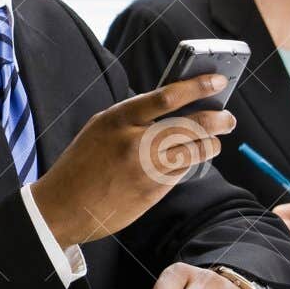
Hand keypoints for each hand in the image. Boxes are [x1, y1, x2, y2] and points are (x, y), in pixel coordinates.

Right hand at [29, 74, 234, 246]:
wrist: (61, 207)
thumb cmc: (81, 165)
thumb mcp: (99, 130)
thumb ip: (132, 118)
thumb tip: (173, 106)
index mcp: (117, 119)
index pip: (166, 96)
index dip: (197, 87)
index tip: (217, 81)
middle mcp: (133, 142)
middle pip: (190, 125)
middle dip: (217, 120)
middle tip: (228, 118)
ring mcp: (144, 168)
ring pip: (193, 151)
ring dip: (210, 144)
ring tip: (214, 141)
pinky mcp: (151, 192)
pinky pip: (183, 172)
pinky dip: (193, 163)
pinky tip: (195, 159)